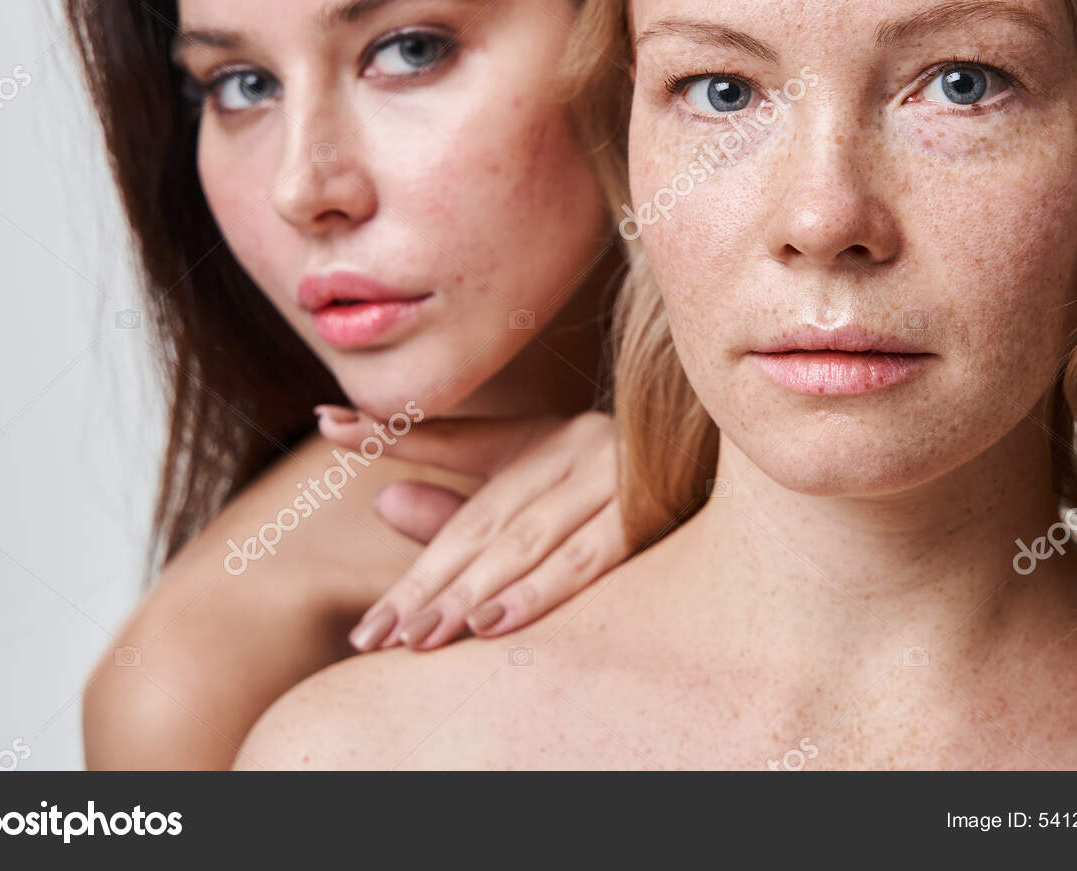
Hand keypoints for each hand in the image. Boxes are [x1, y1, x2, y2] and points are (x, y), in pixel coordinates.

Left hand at [313, 408, 625, 650]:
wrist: (738, 453)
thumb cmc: (631, 479)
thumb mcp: (546, 478)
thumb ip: (463, 490)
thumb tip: (380, 496)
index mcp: (544, 440)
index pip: (460, 462)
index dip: (401, 476)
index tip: (339, 482)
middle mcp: (573, 450)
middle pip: (482, 525)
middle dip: (424, 583)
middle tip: (374, 635)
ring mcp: (611, 478)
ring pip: (523, 543)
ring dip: (468, 593)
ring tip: (418, 636)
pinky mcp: (647, 512)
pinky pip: (585, 558)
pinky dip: (537, 591)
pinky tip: (491, 622)